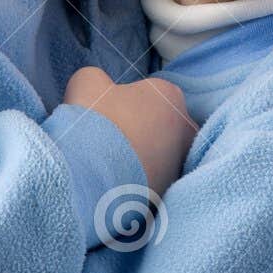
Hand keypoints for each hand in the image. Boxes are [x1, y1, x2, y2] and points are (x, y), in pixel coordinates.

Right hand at [64, 66, 196, 200]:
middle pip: (159, 126)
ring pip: (158, 157)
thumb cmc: (94, 121)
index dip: (123, 103)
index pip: (149, 94)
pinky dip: (136, 184)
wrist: (90, 178)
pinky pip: (151, 183)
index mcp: (170, 95)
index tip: (105, 115)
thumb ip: (99, 78)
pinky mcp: (169, 194)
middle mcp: (185, 130)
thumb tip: (100, 88)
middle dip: (138, 132)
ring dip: (138, 160)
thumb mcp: (87, 82)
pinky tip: (114, 185)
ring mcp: (180, 164)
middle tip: (106, 141)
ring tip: (107, 166)